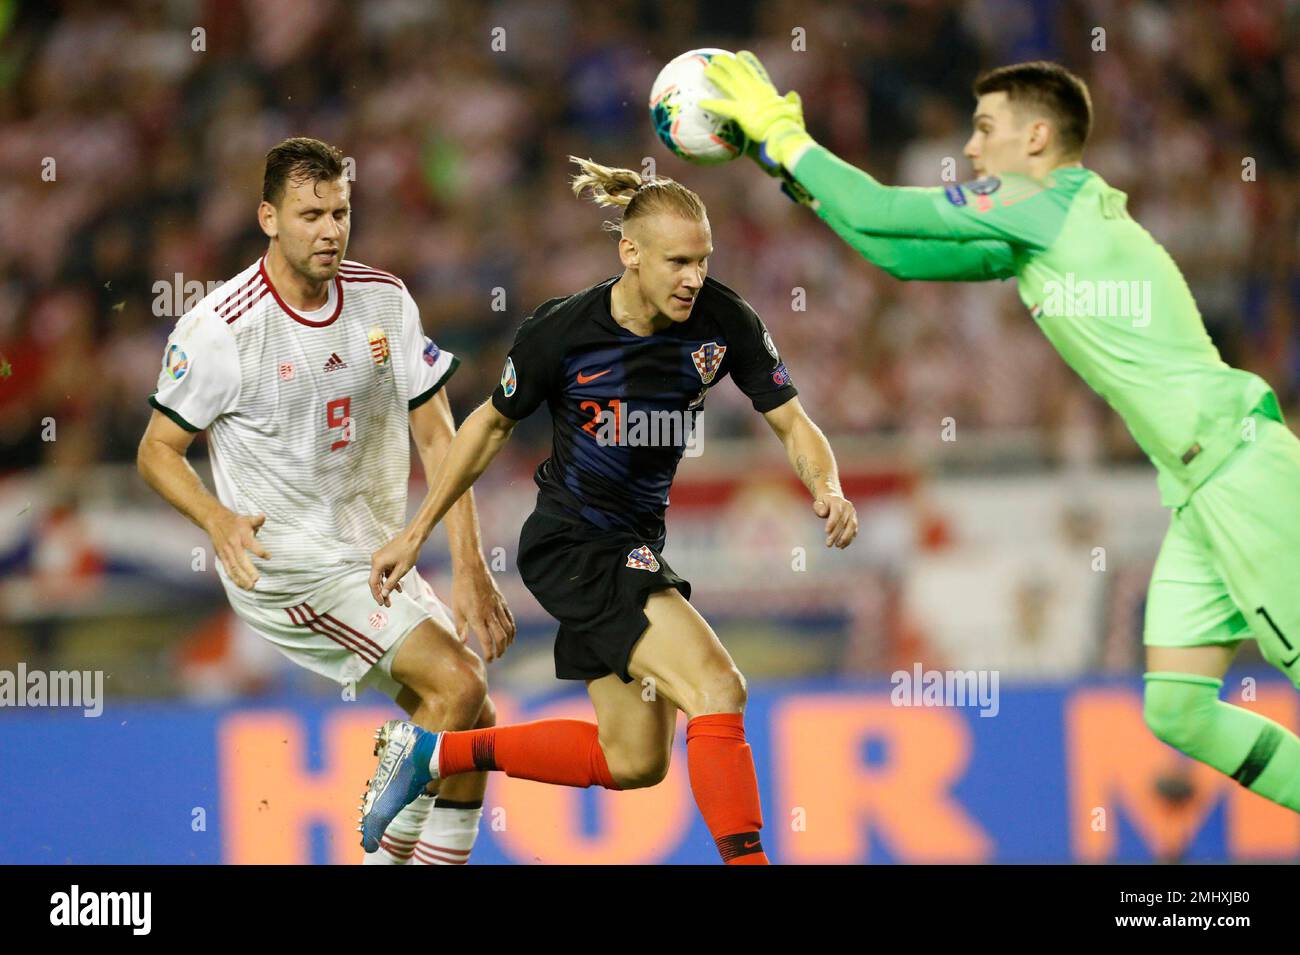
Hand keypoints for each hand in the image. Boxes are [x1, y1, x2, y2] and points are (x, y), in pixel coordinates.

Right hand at [205, 508, 270, 589]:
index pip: (250, 544)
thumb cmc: (235, 521)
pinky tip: (241, 586)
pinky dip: (234, 578)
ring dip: (241, 578)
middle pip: (240, 559)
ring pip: (233, 567)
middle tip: (256, 579)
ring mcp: (226, 552)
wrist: (214, 520)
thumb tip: (263, 516)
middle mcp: (233, 545)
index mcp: (241, 535)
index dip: (259, 551)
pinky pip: (228, 569)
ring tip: (250, 587)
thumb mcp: (246, 518)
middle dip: (248, 570)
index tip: (269, 557)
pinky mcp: (222, 557)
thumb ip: (256, 520)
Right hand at [369, 532, 418, 606]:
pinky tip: (398, 586)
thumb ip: (391, 583)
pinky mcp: (385, 557)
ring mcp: (380, 558)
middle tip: (388, 603)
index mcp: (377, 563)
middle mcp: (375, 560)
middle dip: (382, 592)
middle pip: (376, 580)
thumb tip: (384, 594)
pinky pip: (385, 570)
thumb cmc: (408, 552)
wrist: (413, 536)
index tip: (382, 603)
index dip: (377, 594)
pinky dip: (391, 578)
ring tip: (396, 595)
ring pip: (382, 576)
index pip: (373, 583)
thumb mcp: (401, 570)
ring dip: (388, 585)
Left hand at [451, 562, 515, 662]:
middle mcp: (490, 614)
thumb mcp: (456, 609)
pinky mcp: (502, 601)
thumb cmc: (460, 589)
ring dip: (507, 642)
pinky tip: (510, 635)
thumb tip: (463, 642)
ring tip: (504, 649)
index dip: (489, 653)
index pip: (487, 641)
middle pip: (501, 637)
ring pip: (508, 629)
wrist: (471, 569)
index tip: (489, 660)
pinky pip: (510, 618)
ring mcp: (498, 607)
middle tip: (497, 657)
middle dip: (500, 650)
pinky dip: (512, 629)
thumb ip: (460, 627)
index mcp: (477, 617)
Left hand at [701, 50, 812, 171]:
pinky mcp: (741, 113)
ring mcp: (747, 100)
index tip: (739, 55)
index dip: (747, 62)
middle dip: (726, 63)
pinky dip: (711, 105)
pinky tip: (700, 103)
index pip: (756, 71)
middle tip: (716, 58)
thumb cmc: (791, 126)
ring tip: (706, 71)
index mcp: (768, 90)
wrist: (784, 134)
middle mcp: (756, 91)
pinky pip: (723, 107)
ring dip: (716, 75)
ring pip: (728, 83)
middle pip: (738, 72)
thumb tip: (793, 94)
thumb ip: (793, 102)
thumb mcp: (794, 111)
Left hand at [813, 492, 857, 548]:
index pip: (837, 512)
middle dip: (836, 534)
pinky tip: (842, 546)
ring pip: (852, 527)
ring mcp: (853, 514)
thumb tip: (823, 513)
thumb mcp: (818, 502)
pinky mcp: (855, 520)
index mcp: (838, 501)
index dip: (832, 522)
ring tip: (837, 545)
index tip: (826, 532)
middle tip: (828, 544)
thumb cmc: (823, 503)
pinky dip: (849, 539)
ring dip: (845, 538)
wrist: (834, 499)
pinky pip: (854, 531)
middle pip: (843, 522)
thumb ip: (819, 507)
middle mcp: (847, 507)